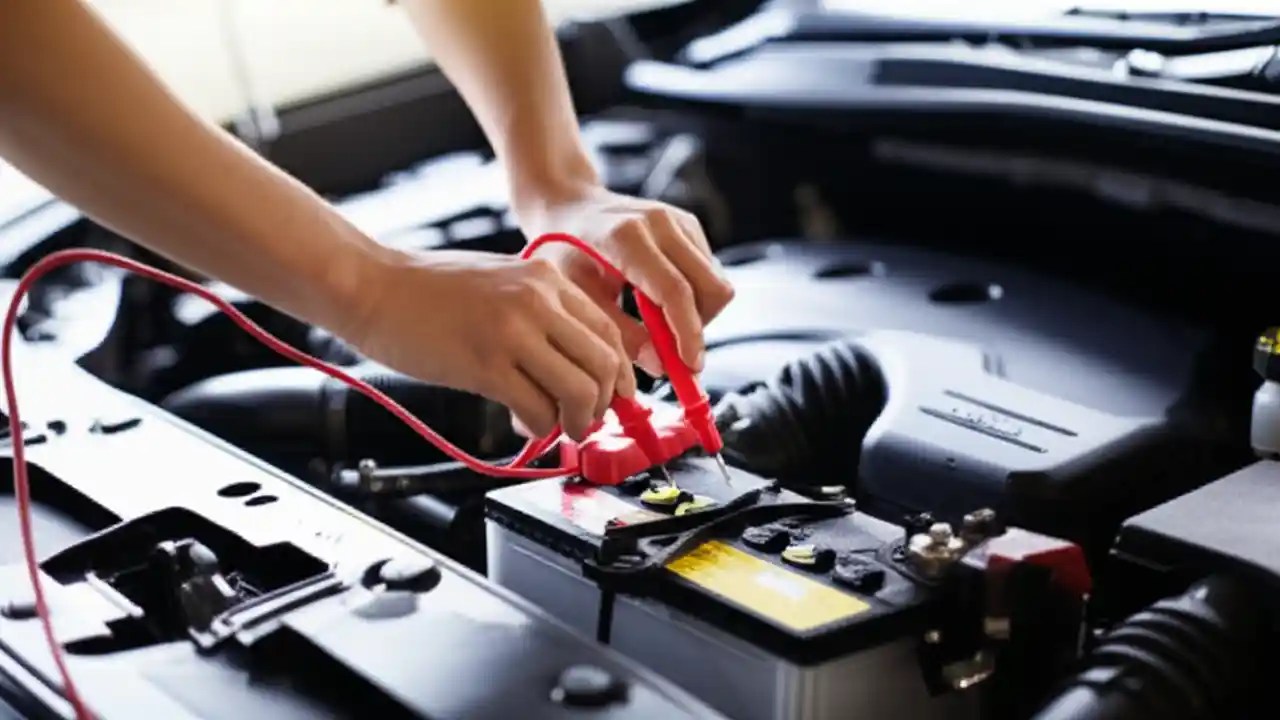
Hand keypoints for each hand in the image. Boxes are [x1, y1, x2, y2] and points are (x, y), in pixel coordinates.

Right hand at [347, 249, 635, 439]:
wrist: (371, 285)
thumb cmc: (425, 289)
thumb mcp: (499, 283)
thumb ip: (538, 317)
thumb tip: (568, 367)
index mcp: (545, 278)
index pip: (608, 332)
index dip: (617, 374)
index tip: (612, 398)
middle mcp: (537, 300)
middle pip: (604, 364)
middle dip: (602, 404)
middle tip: (585, 422)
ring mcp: (513, 332)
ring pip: (580, 391)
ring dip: (576, 422)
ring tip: (558, 430)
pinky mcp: (485, 364)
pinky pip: (537, 409)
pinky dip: (538, 429)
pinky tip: (522, 425)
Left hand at [517, 185, 734, 377]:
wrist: (570, 204)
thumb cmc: (565, 253)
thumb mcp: (578, 297)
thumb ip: (620, 334)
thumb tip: (661, 366)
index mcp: (626, 238)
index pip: (675, 291)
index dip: (687, 334)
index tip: (690, 367)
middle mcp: (660, 223)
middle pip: (711, 288)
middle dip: (699, 326)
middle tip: (672, 350)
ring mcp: (679, 220)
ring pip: (716, 282)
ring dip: (697, 313)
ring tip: (659, 323)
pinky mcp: (689, 224)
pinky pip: (709, 272)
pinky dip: (694, 296)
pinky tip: (659, 299)